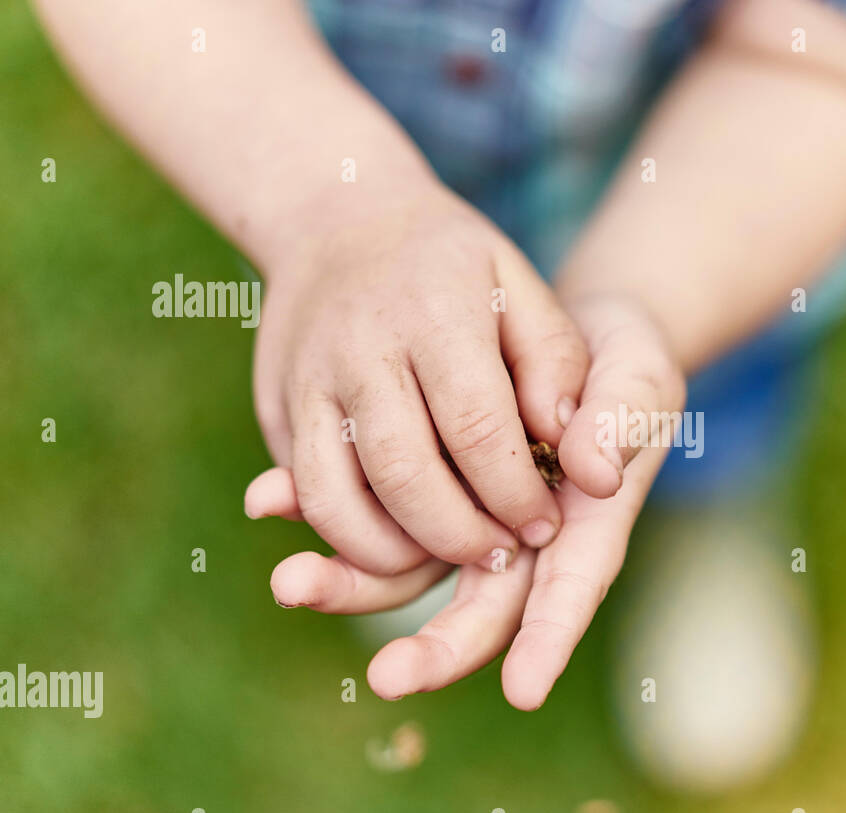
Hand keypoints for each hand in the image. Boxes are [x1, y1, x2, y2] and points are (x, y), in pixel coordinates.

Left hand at [247, 295, 685, 708]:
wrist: (578, 340)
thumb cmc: (626, 364)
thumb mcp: (640, 381)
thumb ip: (621, 422)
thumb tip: (593, 473)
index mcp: (585, 527)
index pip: (570, 590)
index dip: (548, 639)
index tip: (524, 690)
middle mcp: (523, 542)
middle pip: (481, 608)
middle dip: (434, 648)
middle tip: (387, 677)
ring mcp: (469, 519)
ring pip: (410, 567)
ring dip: (350, 579)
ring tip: (292, 582)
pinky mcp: (425, 487)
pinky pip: (372, 507)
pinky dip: (320, 505)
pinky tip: (268, 498)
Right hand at [248, 188, 589, 574]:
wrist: (335, 218)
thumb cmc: (451, 266)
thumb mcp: (520, 285)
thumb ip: (555, 361)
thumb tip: (565, 447)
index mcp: (434, 315)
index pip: (476, 427)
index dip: (514, 492)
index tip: (544, 524)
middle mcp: (359, 351)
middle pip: (404, 476)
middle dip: (459, 537)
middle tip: (502, 553)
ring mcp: (305, 383)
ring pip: (336, 501)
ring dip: (396, 555)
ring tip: (450, 557)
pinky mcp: (276, 411)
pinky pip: (306, 495)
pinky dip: (349, 539)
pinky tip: (401, 541)